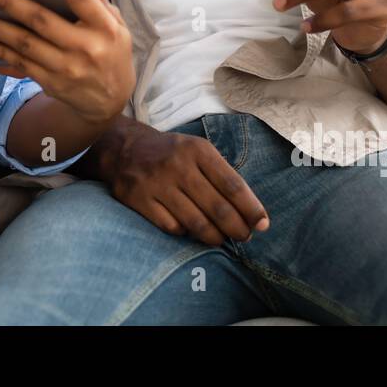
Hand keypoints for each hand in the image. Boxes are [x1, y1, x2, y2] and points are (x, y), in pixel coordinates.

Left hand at [0, 0, 133, 125]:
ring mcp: (67, 68)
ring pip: (25, 44)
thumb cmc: (111, 53)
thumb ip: (101, 3)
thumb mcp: (116, 28)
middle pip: (42, 20)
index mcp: (105, 27)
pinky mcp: (52, 82)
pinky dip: (0, 53)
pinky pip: (21, 64)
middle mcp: (86, 47)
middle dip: (9, 4)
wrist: (110, 101)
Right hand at [96, 117, 269, 245]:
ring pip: (196, 223)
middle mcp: (178, 166)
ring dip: (215, 237)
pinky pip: (172, 227)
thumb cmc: (172, 153)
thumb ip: (222, 176)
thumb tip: (252, 213)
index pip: (233, 185)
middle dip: (237, 229)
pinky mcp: (139, 199)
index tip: (263, 224)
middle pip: (218, 208)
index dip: (251, 209)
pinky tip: (190, 230)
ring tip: (222, 238)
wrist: (124, 148)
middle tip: (245, 237)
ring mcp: (157, 183)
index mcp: (198, 151)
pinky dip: (185, 232)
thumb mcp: (198, 151)